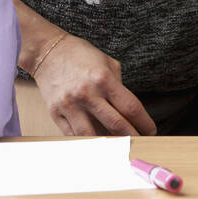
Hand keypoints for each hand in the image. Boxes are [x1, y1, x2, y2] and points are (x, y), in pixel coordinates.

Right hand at [32, 34, 156, 136]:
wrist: (47, 52)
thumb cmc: (79, 55)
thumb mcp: (107, 63)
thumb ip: (119, 86)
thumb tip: (128, 110)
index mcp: (103, 79)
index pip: (131, 107)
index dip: (144, 122)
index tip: (150, 130)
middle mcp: (87, 94)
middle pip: (116, 125)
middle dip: (132, 136)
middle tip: (139, 141)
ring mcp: (70, 105)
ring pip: (94, 135)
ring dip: (109, 143)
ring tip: (119, 145)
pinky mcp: (56, 113)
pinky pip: (74, 135)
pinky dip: (88, 141)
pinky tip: (97, 142)